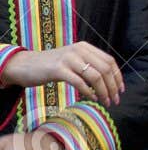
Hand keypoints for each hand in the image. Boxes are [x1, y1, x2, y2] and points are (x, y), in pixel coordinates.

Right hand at [1, 44, 123, 105]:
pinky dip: (89, 92)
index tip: (121, 90)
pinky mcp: (58, 69)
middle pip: (105, 69)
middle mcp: (79, 50)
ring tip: (105, 102)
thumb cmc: (51, 67)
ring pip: (95, 76)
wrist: (24, 65)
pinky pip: (80, 82)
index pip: (109, 61)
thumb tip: (110, 81)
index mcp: (85, 47)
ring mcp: (68, 58)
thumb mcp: (73, 61)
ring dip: (104, 92)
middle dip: (113, 87)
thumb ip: (89, 66)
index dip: (118, 76)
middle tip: (115, 100)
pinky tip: (92, 98)